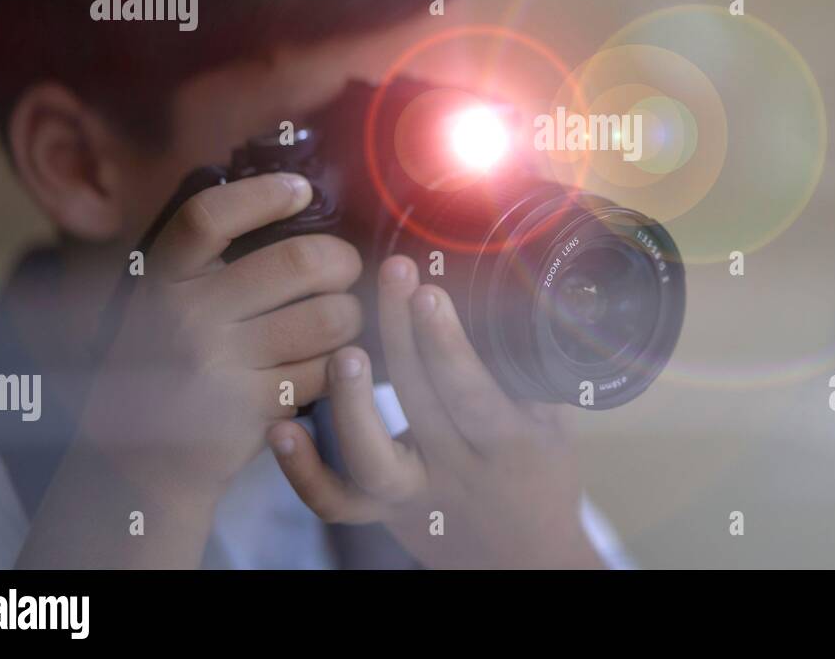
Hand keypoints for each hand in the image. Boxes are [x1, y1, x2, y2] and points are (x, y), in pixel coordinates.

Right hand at [77, 172, 363, 505]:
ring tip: (338, 319)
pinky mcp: (252, 411)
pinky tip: (326, 364)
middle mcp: (185, 317)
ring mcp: (217, 367)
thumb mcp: (166, 304)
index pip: (207, 216)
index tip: (300, 190)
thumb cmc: (172, 364)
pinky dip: (340, 364)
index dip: (262, 194)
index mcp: (162, 279)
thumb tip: (295, 196)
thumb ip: (211, 262)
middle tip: (344, 270)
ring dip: (350, 315)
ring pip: (329, 317)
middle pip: (298, 262)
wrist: (140, 464)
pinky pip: (328, 370)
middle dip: (341, 261)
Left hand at [268, 255, 603, 568]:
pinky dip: (303, 469)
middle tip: (390, 273)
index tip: (429, 291)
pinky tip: (281, 426)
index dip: (449, 344)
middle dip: (403, 334)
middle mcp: (459, 472)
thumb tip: (510, 292)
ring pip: (373, 462)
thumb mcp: (553, 424)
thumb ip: (530, 370)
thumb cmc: (541, 477)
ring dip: (352, 405)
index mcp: (510, 446)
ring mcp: (413, 496)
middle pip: (423, 403)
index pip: (475, 393)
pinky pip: (335, 501)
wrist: (523, 562)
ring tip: (342, 351)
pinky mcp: (379, 513)